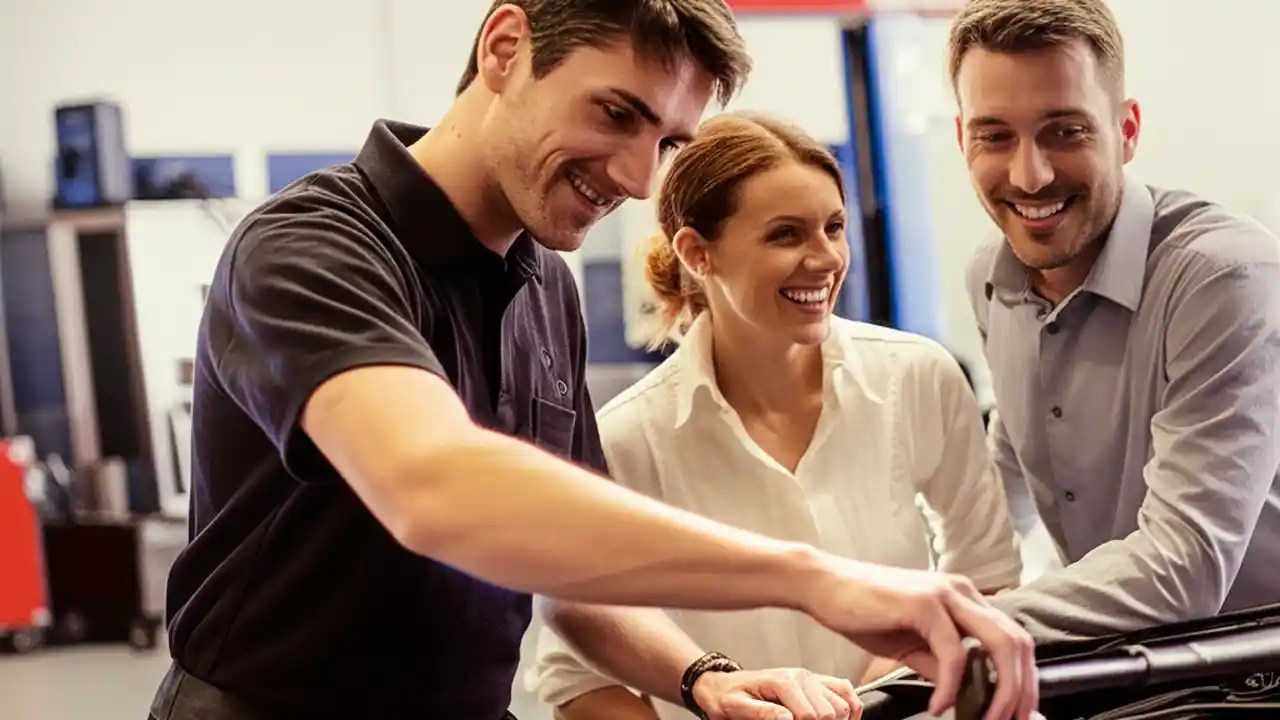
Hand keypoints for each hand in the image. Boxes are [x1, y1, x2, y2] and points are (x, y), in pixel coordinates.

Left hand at [692, 668, 861, 719]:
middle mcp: (802, 676)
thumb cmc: (729, 697)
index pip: (811, 715)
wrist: (723, 685)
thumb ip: (762, 713)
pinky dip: (850, 707)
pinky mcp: (816, 682)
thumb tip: (786, 719)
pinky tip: (841, 719)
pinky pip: (845, 690)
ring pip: (844, 703)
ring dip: (837, 719)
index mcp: (783, 681)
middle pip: (831, 712)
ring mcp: (811, 678)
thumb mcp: (737, 707)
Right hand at [801, 557, 1036, 719]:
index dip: (1023, 679)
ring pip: (999, 644)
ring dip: (1001, 690)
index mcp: (963, 599)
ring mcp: (945, 594)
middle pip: (1017, 642)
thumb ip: (942, 665)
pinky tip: (939, 704)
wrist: (823, 585)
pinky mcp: (924, 603)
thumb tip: (969, 694)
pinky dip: (952, 685)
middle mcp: (962, 591)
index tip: (1018, 713)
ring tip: (987, 719)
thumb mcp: (911, 645)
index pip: (1012, 639)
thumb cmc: (863, 612)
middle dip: (1023, 690)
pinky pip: (954, 652)